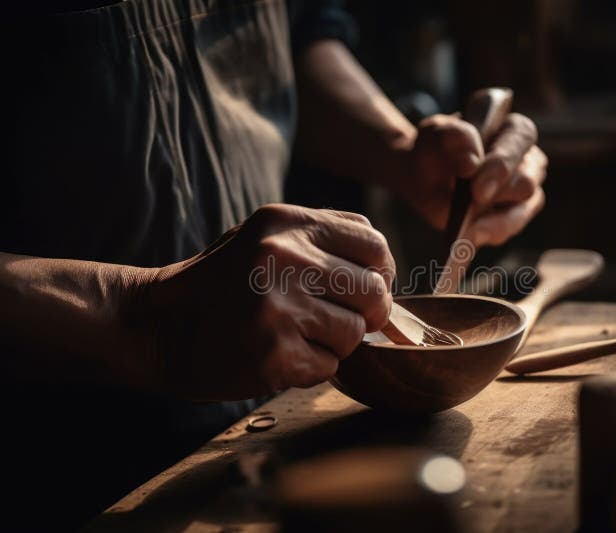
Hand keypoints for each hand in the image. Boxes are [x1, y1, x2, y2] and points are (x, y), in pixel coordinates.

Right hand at [139, 204, 394, 399]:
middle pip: (374, 292)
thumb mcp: (264, 237)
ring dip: (336, 342)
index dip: (382, 272)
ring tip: (299, 335)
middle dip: (367, 313)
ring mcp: (278, 308)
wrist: (155, 326)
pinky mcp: (273, 355)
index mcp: (286, 223)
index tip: (367, 288)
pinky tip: (280, 354)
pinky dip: (313, 367)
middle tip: (343, 320)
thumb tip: (386, 273)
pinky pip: (329, 366)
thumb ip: (322, 241)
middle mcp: (284, 259)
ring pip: (354, 333)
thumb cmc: (221, 283)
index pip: (374, 243)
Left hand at [402, 113, 547, 246]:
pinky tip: (468, 240)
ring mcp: (524, 188)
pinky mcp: (515, 214)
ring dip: (495, 222)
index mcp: (510, 127)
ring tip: (469, 233)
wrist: (422, 175)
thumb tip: (471, 162)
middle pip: (526, 179)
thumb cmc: (434, 149)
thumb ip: (452, 137)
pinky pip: (509, 228)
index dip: (502, 161)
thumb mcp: (433, 135)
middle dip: (499, 194)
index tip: (476, 181)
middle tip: (473, 205)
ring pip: (523, 209)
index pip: (520, 137)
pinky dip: (488, 235)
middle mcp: (525, 158)